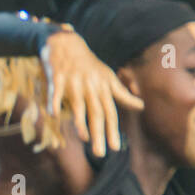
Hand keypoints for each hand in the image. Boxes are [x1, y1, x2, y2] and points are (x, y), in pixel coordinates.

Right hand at [42, 30, 143, 157]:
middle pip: (97, 112)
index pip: (110, 111)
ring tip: (84, 138)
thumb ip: (122, 94)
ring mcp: (73, 81)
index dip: (113, 129)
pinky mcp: (57, 76)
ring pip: (79, 104)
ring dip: (80, 121)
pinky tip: (54, 115)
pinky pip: (56, 91)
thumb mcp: (107, 77)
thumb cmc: (87, 63)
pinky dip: (54, 102)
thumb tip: (141, 107)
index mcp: (103, 86)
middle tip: (101, 153)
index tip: (115, 148)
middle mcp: (90, 85)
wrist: (64, 41)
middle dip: (100, 132)